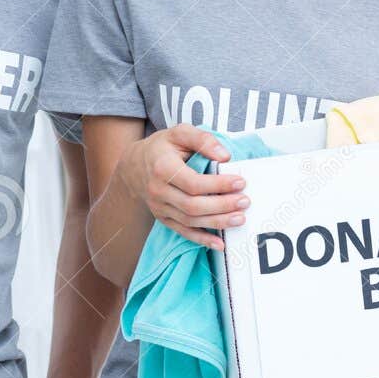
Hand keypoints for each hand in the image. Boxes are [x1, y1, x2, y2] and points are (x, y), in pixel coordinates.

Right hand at [118, 123, 247, 249]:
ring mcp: (159, 207)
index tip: (240, 182)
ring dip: (217, 223)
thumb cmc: (162, 147)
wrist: (134, 165)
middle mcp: (158, 191)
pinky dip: (202, 240)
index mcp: (163, 168)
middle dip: (222, 206)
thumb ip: (203, 140)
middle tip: (244, 202)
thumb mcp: (180, 132)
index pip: (193, 183)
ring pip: (190, 221)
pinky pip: (183, 232)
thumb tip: (225, 156)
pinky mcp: (163, 218)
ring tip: (240, 218)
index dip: (218, 185)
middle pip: (193, 205)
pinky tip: (220, 244)